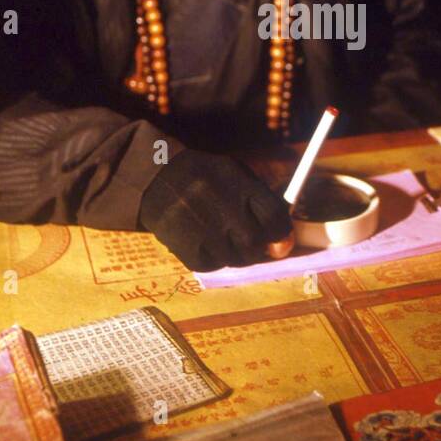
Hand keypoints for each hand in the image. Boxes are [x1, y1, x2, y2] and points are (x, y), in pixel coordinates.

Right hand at [138, 150, 291, 269]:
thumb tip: (284, 238)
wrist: (156, 178)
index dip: (282, 232)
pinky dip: (216, 260)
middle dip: (260, 249)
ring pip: (234, 259)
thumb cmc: (206, 177)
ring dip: (238, 255)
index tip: (282, 240)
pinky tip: (209, 245)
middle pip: (254, 242)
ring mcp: (198, 226)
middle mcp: (218, 204)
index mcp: (236, 182)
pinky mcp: (182, 245)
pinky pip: (212, 265)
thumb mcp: (235, 174)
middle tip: (256, 246)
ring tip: (228, 241)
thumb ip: (261, 200)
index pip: (272, 215)